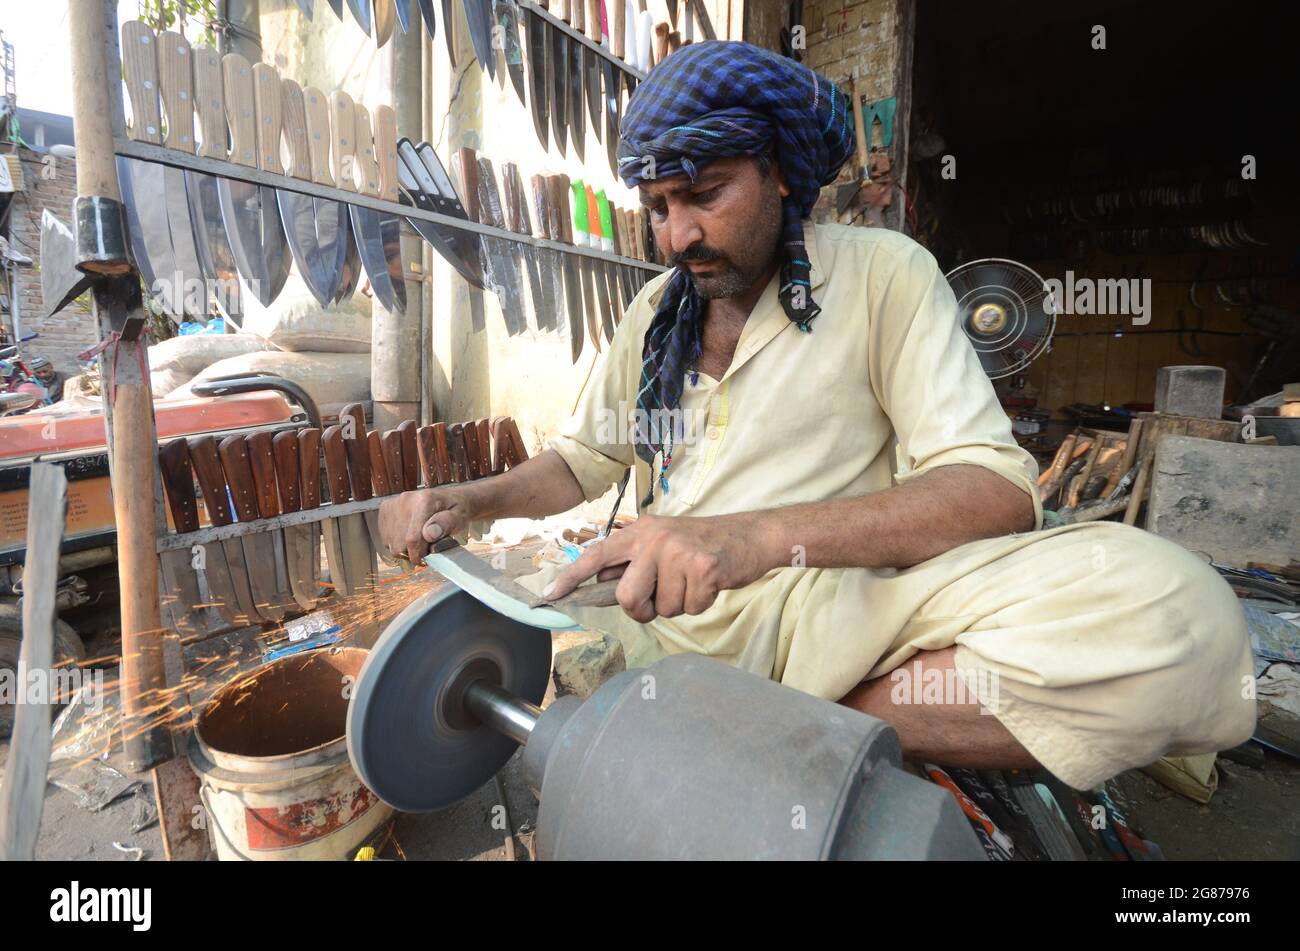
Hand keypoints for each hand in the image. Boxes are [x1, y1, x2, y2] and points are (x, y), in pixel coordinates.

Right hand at [378, 487, 476, 563]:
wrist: (448, 498)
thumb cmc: (455, 510)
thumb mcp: (460, 517)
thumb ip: (447, 524)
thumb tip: (429, 534)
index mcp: (425, 501)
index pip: (412, 538)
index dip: (417, 555)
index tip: (425, 560)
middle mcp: (405, 500)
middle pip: (399, 544)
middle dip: (413, 552)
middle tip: (427, 546)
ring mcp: (393, 505)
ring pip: (391, 543)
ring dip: (405, 548)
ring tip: (420, 540)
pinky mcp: (385, 510)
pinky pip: (386, 538)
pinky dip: (397, 542)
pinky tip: (409, 534)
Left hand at [542, 513, 778, 622]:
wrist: (750, 536)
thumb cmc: (702, 545)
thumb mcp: (662, 543)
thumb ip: (634, 562)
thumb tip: (603, 586)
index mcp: (639, 532)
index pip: (596, 556)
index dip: (570, 578)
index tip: (548, 596)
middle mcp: (654, 538)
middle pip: (626, 597)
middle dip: (642, 610)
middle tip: (660, 600)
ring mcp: (678, 552)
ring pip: (662, 608)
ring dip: (678, 605)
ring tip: (693, 582)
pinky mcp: (703, 568)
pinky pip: (690, 608)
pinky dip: (701, 604)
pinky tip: (709, 583)